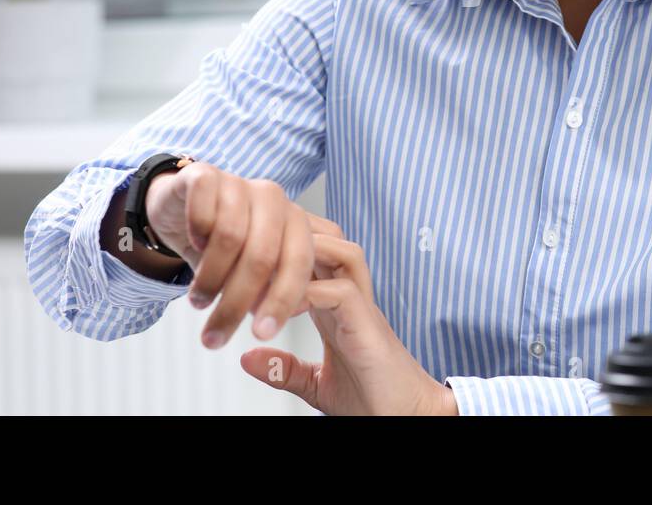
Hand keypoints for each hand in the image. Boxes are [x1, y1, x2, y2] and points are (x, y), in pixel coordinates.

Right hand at [144, 162, 340, 348]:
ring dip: (210, 279)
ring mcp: (240, 182)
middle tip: (217, 335)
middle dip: (238, 302)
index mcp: (294, 220)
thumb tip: (270, 325)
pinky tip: (192, 245)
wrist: (179, 207)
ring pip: (231, 237)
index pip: (298, 262)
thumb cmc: (220, 244)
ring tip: (198, 302)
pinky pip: (203, 211)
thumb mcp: (248, 272)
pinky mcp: (204, 174)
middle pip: (263, 256)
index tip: (264, 334)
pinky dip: (196, 234)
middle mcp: (273, 198)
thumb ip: (265, 293)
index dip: (282, 300)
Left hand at [239, 233, 457, 414]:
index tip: (244, 260)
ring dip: (303, 254)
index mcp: (335, 304)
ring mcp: (362, 306)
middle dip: (291, 233)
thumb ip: (284, 368)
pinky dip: (306, 294)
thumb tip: (247, 358)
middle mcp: (349, 296)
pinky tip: (282, 312)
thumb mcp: (315, 383)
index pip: (311, 251)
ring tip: (267, 276)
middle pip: (326, 236)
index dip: (280, 245)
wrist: (407, 417)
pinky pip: (339, 290)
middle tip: (252, 250)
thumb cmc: (372, 398)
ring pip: (340, 249)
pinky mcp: (368, 323)